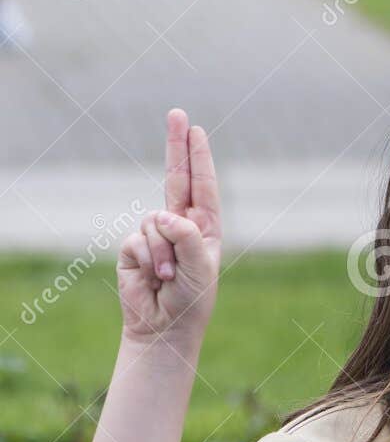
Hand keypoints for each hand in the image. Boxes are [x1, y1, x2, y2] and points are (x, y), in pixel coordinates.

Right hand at [117, 107, 220, 345]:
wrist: (164, 328)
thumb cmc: (190, 300)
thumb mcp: (200, 268)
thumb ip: (188, 237)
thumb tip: (165, 215)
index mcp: (205, 230)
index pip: (202, 187)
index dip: (198, 158)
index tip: (196, 130)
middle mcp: (181, 227)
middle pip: (176, 178)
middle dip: (176, 146)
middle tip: (177, 113)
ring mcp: (155, 235)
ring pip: (154, 223)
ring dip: (162, 254)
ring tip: (168, 278)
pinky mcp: (133, 247)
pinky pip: (137, 239)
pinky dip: (147, 260)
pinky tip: (152, 279)